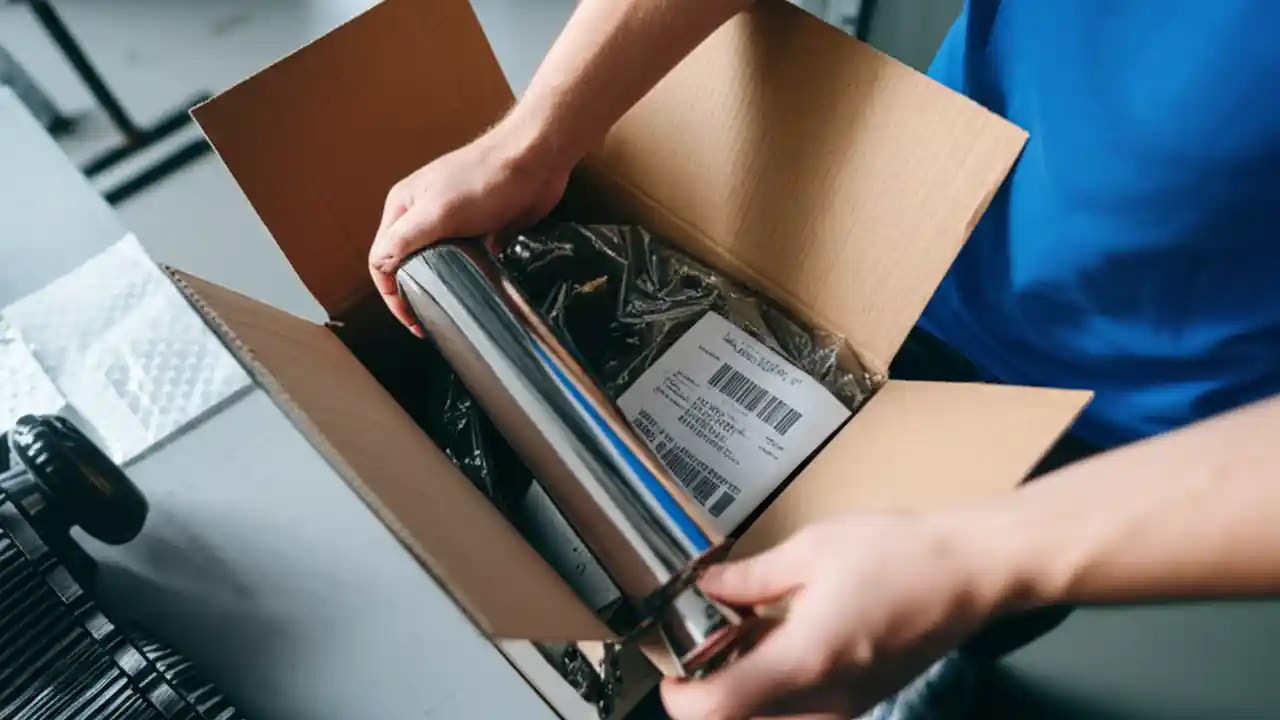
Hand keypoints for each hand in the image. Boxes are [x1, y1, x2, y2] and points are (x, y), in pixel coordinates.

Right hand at [368, 121, 570, 334]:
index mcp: (404, 208)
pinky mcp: (482, 229)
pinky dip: (469, 275)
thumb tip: (380, 268)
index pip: (381, 258)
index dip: (390, 293)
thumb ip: (404, 240)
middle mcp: (423, 215)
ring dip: (442, 286)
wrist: (535, 160)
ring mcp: (453, 222)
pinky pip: (468, 260)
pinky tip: (478, 290)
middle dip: (414, 293)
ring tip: (452, 312)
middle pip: (407, 263)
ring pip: (439, 263)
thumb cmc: (484, 179)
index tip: (411, 319)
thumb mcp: (437, 212)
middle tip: (429, 322)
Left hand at [662, 514, 1016, 719]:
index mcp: (804, 661)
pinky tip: (776, 638)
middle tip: (701, 642)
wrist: (971, 572)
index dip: (678, 693)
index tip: (670, 660)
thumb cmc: (902, 555)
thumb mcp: (812, 549)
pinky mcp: (861, 701)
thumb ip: (751, 577)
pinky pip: (800, 712)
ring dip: (742, 689)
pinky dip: (773, 687)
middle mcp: (824, 699)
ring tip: (740, 636)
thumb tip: (707, 588)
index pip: (716, 709)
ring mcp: (846, 706)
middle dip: (708, 689)